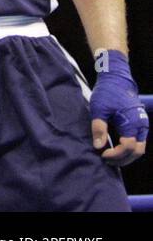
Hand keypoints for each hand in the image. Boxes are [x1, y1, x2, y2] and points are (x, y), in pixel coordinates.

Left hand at [89, 49, 147, 166]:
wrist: (117, 80)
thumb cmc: (106, 93)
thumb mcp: (98, 109)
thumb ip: (98, 128)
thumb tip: (98, 146)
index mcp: (132, 122)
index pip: (128, 147)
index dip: (116, 155)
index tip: (102, 154)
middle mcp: (141, 125)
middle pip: (137, 152)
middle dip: (122, 159)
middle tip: (106, 160)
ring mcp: (142, 125)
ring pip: (140, 149)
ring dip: (126, 156)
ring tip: (109, 157)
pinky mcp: (140, 125)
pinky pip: (138, 142)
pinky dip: (129, 150)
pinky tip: (115, 150)